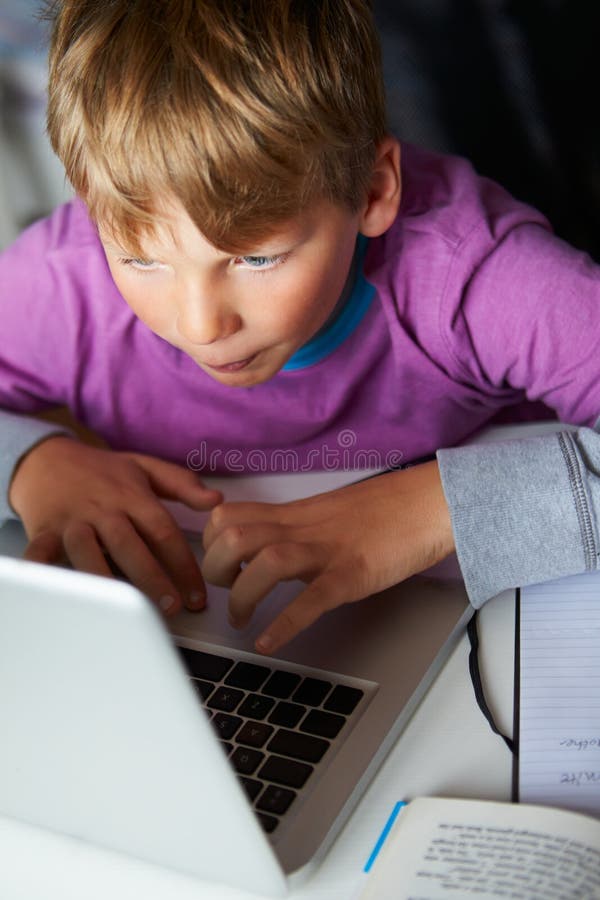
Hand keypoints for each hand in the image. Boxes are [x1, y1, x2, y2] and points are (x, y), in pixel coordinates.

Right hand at [9, 436, 221, 614]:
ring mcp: (73, 521)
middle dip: (152, 578)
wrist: (46, 458)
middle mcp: (104, 509)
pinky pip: (41, 550)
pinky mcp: (44, 530)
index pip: (163, 531)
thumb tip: (216, 500)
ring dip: (106, 580)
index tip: (197, 596)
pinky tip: (55, 590)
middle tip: (171, 607)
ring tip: (124, 609)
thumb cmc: (101, 471)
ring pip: (88, 551)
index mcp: (132, 495)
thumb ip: (182, 483)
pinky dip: (43, 569)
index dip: (183, 565)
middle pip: (130, 545)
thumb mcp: (144, 467)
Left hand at [202, 461, 454, 652]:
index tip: (219, 566)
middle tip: (226, 592)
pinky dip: (283, 625)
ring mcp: (327, 550)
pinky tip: (268, 643)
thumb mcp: (327, 513)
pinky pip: (311, 600)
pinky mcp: (352, 573)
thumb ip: (295, 528)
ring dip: (242, 597)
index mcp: (294, 514)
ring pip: (264, 562)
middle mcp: (302, 528)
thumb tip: (269, 551)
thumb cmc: (385, 511)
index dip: (210, 543)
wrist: (430, 503)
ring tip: (242, 620)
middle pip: (232, 535)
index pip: (227, 516)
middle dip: (215, 570)